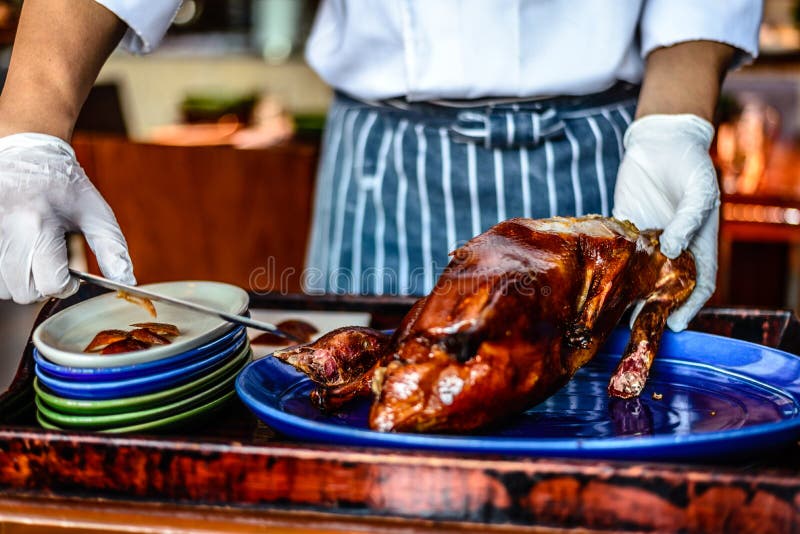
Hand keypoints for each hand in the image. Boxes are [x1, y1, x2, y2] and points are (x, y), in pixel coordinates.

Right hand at [0, 133, 134, 302]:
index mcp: (37, 223)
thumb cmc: (66, 187)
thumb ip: (112, 249)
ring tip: (33, 253)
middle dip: (44, 284)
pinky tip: (18, 252)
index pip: (50, 283)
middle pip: (23, 291)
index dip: (67, 284)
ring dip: (22, 280)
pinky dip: (5, 272)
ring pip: (3, 288)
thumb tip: (127, 282)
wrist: (30, 155)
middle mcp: (5, 228)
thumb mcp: (97, 214)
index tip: (71, 273)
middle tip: (52, 262)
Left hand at [612, 114, 719, 330]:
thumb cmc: (690, 164)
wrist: (662, 141)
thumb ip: (687, 220)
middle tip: (635, 328)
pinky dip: (607, 268)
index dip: (689, 307)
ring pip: (637, 276)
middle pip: (664, 287)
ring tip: (610, 315)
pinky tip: (592, 283)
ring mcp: (647, 241)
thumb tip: (672, 250)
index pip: (698, 284)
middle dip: (651, 309)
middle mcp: (672, 247)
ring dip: (626, 294)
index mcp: (698, 243)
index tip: (674, 324)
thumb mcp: (699, 190)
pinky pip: (616, 254)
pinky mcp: (624, 229)